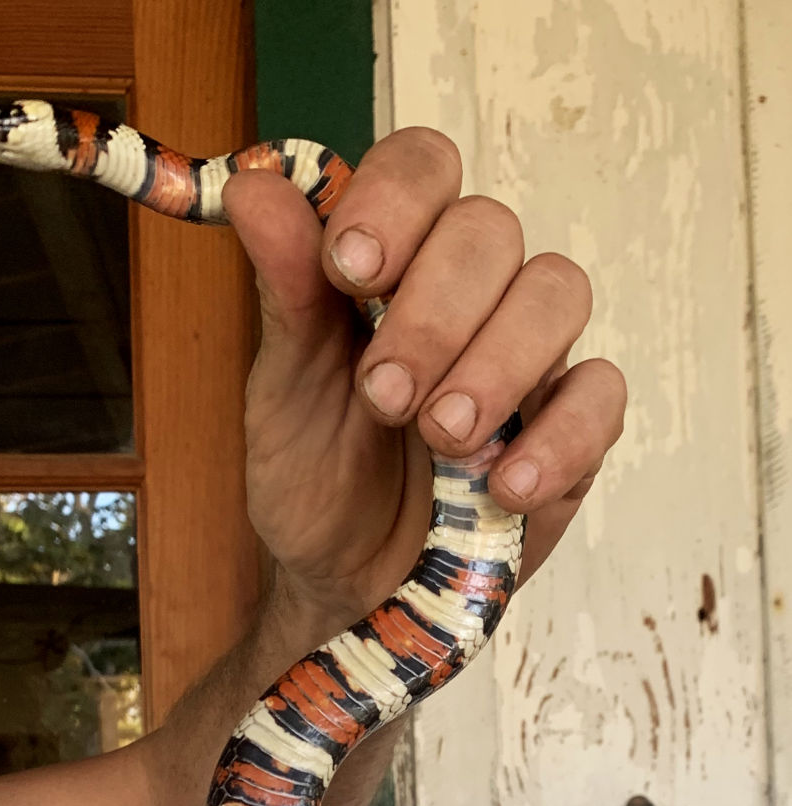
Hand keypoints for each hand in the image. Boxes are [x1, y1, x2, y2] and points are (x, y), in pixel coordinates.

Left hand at [223, 128, 626, 639]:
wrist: (345, 586)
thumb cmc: (316, 478)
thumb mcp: (283, 391)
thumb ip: (285, 291)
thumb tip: (257, 191)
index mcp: (398, 260)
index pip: (424, 167)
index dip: (397, 201)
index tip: (351, 269)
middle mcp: (472, 292)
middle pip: (492, 230)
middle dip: (434, 311)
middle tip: (383, 395)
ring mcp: (530, 358)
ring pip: (556, 294)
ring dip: (496, 364)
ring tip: (440, 437)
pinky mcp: (571, 430)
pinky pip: (600, 398)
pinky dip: (556, 438)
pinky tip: (501, 486)